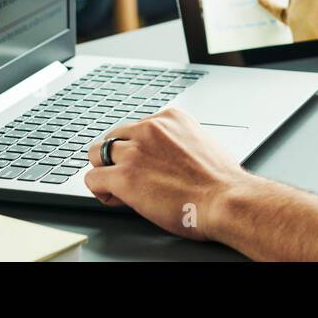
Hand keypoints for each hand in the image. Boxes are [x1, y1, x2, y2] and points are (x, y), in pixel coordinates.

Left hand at [85, 107, 249, 240]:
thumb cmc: (221, 180)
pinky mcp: (124, 176)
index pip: (136, 128)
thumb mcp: (202, 142)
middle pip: (113, 137)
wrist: (225, 199)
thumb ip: (178, 141)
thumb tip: (166, 155)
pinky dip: (100, 191)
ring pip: (96, 154)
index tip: (147, 165)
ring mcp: (135, 151)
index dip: (138, 149)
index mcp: (169, 118)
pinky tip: (117, 199)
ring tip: (119, 188)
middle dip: (117, 158)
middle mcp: (149, 128)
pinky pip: (92, 179)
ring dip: (104, 171)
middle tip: (131, 177)